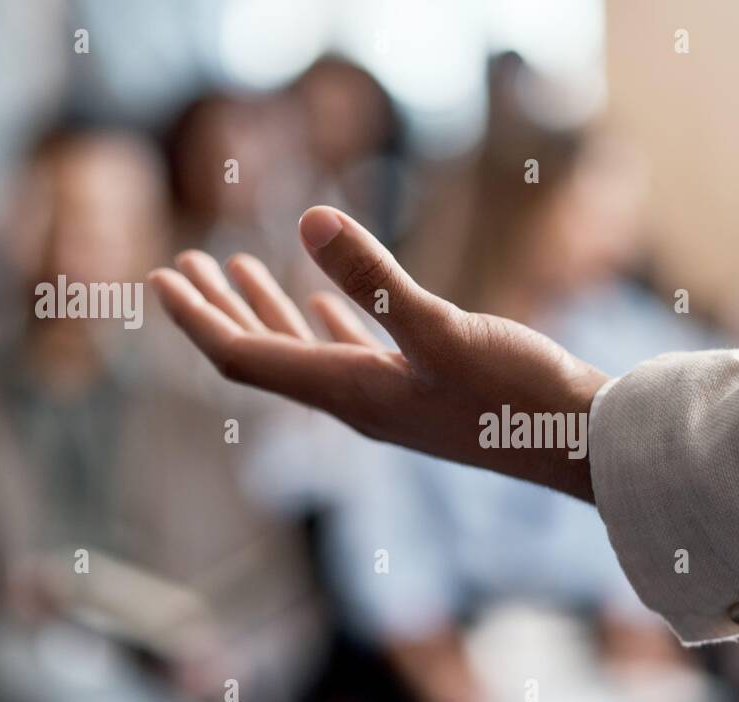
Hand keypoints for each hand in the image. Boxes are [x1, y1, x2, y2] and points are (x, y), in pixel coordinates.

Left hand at [148, 207, 608, 500]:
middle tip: (182, 265)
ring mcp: (390, 400)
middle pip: (265, 356)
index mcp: (349, 393)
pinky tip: (323, 308)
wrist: (578, 444)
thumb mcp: (443, 331)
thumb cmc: (516, 397)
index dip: (198, 319)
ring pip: (307, 352)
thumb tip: (304, 220)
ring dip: (268, 310)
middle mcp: (358, 402)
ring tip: (238, 268)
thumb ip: (374, 279)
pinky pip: (355, 356)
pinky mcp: (423, 392)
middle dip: (219, 309)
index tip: (159, 276)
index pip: (246, 358)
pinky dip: (328, 325)